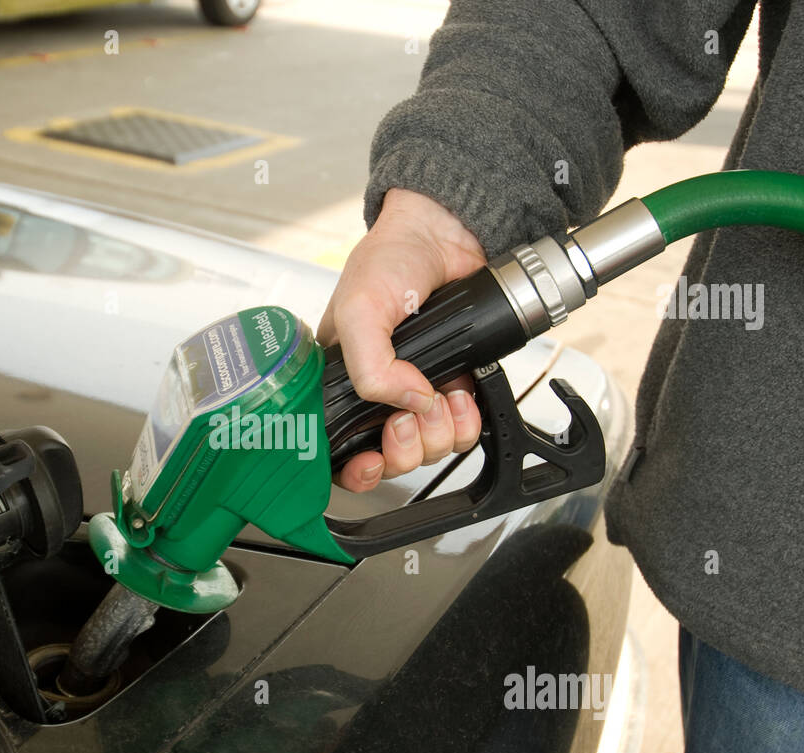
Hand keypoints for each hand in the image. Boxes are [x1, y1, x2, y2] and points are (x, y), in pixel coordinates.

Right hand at [317, 188, 486, 490]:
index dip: (355, 468)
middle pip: (389, 458)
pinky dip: (466, 422)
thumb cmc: (390, 260)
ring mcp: (415, 393)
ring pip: (427, 449)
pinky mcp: (452, 387)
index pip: (338, 448)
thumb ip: (370, 365)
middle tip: (409, 416)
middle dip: (405, 446)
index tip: (371, 461)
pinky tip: (461, 395)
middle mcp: (375, 393)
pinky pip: (460, 432)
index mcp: (339, 380)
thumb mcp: (361, 309)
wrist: (447, 234)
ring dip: (438, 433)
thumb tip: (407, 402)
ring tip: (441, 397)